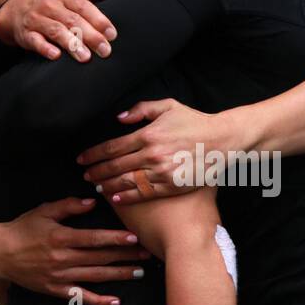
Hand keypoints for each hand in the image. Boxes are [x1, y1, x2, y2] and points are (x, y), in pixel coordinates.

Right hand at [0, 0, 117, 60]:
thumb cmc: (55, 4)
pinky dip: (45, 48)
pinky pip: (35, 40)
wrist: (16, 10)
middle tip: (105, 51)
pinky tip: (56, 56)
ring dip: (71, 44)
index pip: (83, 6)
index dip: (98, 19)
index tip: (112, 34)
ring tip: (86, 57)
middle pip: (72, 20)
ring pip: (56, 31)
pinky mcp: (26, 34)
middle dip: (90, 36)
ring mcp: (37, 20)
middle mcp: (51, 6)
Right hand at [0, 197, 150, 304]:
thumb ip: (69, 206)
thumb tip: (93, 201)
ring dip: (119, 275)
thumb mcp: (44, 211)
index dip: (116, 239)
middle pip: (100, 258)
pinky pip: (80, 297)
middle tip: (148, 254)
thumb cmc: (22, 228)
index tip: (135, 238)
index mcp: (61, 237)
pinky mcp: (55, 290)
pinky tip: (115, 302)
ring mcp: (59, 276)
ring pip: (95, 276)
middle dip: (126, 256)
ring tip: (139, 272)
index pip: (94, 239)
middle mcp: (62, 259)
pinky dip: (98, 301)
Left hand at [78, 99, 241, 204]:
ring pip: (126, 181)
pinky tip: (116, 198)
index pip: (113, 147)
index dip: (94, 154)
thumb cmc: (196, 122)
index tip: (82, 159)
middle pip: (115, 166)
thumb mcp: (169, 107)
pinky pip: (144, 193)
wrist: (223, 141)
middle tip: (85, 176)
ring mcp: (162, 172)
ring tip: (97, 187)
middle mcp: (152, 154)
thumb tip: (119, 119)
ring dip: (108, 185)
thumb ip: (141, 110)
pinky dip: (127, 196)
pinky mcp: (172, 185)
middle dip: (96, 172)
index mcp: (149, 134)